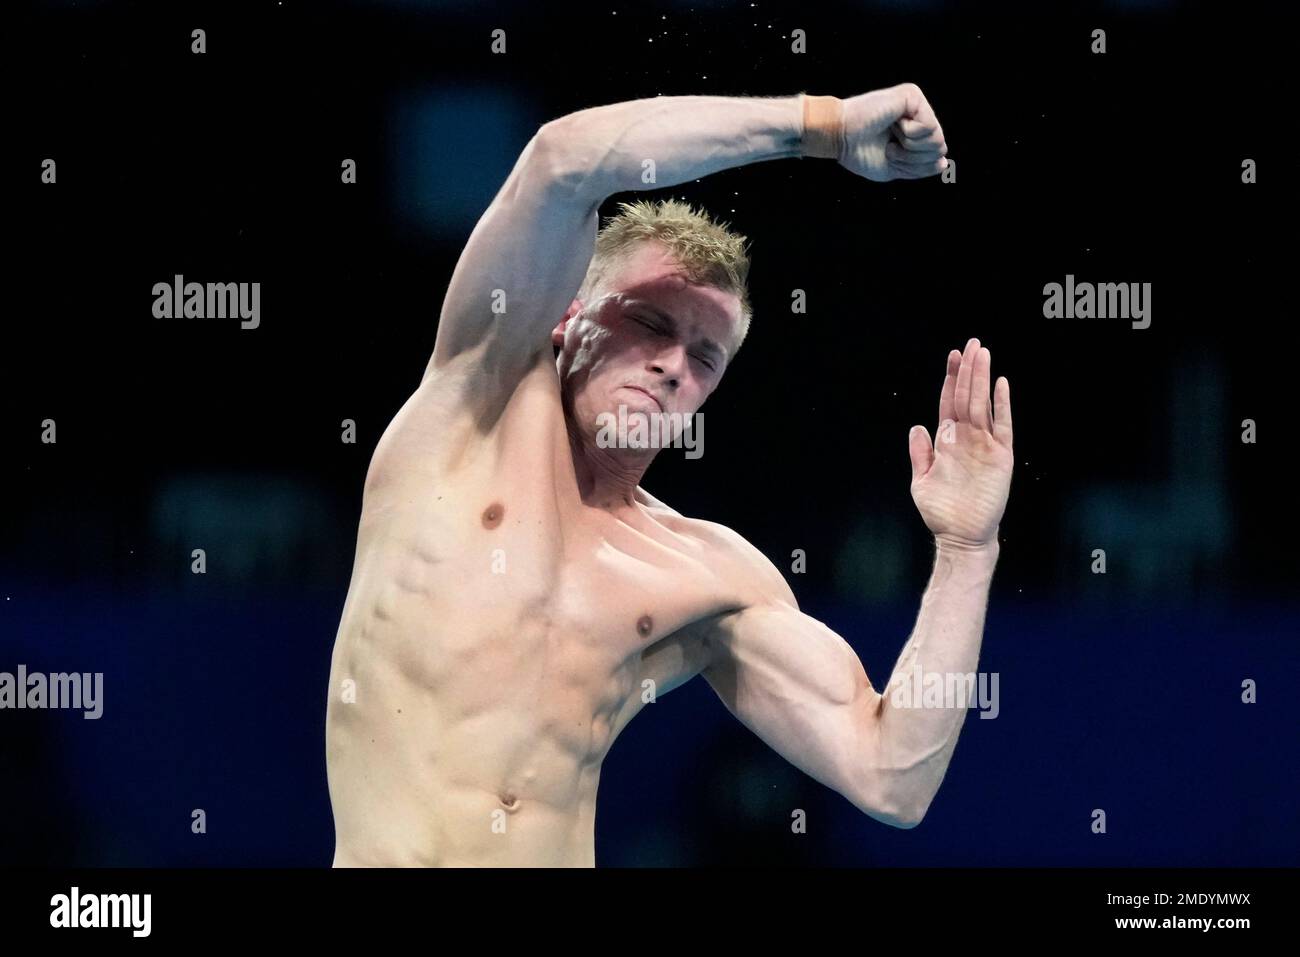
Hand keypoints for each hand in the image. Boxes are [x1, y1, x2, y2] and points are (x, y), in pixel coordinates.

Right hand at [838, 83, 948, 182]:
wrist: (840, 137)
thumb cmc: (860, 152)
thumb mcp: (894, 169)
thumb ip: (919, 168)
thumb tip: (944, 163)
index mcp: (915, 131)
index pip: (935, 155)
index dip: (915, 165)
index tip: (890, 156)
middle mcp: (918, 115)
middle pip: (940, 147)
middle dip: (913, 158)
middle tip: (890, 147)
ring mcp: (916, 104)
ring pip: (938, 138)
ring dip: (910, 147)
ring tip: (891, 137)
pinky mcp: (913, 95)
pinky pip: (928, 126)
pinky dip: (909, 134)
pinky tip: (893, 124)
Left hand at [908, 338, 1012, 547]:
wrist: (962, 537)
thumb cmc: (941, 511)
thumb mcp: (921, 480)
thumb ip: (921, 454)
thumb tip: (918, 426)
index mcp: (948, 441)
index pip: (950, 402)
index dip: (951, 380)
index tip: (953, 356)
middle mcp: (967, 438)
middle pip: (967, 397)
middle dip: (968, 370)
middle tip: (971, 344)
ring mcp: (985, 445)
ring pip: (983, 405)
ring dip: (983, 379)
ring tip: (983, 354)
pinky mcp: (1001, 457)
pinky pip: (1003, 426)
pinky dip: (1002, 405)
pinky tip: (1001, 385)